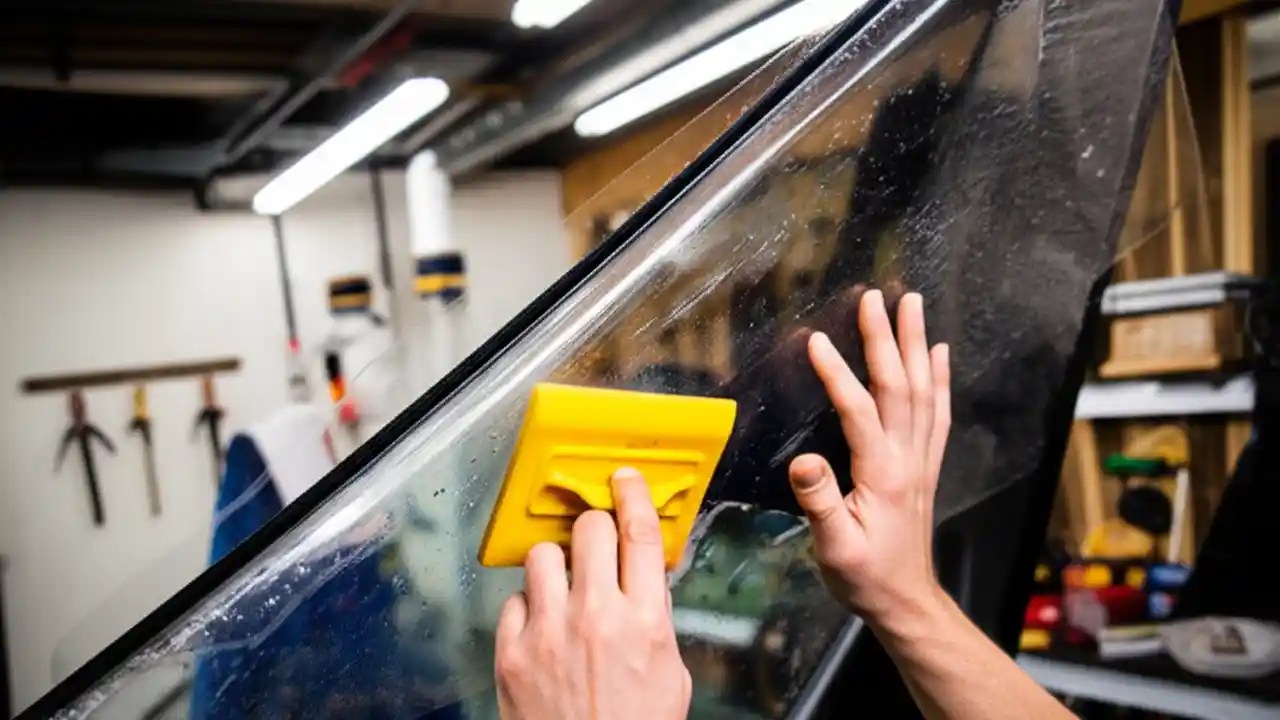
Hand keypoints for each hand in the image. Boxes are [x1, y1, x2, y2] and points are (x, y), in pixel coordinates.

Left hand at [495, 468, 691, 719]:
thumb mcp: (670, 672)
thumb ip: (655, 617)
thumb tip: (644, 575)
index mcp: (643, 620)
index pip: (640, 533)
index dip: (632, 495)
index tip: (624, 480)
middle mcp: (596, 616)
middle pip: (590, 528)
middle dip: (594, 525)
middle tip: (596, 537)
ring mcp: (549, 632)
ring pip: (543, 555)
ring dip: (557, 563)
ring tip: (564, 586)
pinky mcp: (512, 652)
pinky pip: (514, 600)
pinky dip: (528, 607)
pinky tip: (542, 626)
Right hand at [788, 290, 950, 629]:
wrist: (905, 600)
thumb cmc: (864, 576)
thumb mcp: (833, 547)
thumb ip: (820, 502)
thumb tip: (804, 462)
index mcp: (881, 474)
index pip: (859, 411)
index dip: (839, 374)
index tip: (818, 341)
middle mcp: (907, 459)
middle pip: (900, 387)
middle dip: (886, 338)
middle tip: (875, 297)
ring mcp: (921, 460)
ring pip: (922, 391)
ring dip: (915, 344)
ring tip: (910, 304)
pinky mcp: (925, 466)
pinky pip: (937, 413)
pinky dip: (939, 378)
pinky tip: (937, 353)